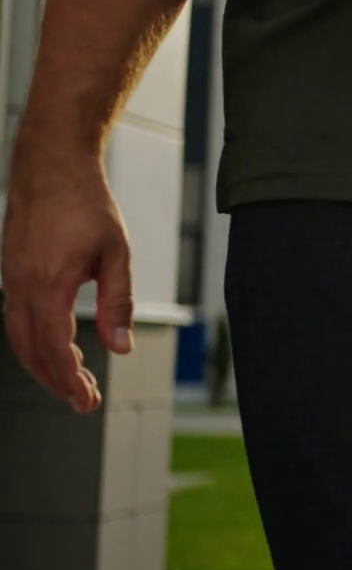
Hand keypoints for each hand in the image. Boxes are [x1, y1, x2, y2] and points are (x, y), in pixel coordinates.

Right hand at [2, 149, 134, 412]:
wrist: (51, 168)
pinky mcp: (11, 274)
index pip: (55, 349)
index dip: (71, 381)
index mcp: (49, 284)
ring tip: (74, 382)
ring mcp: (11, 280)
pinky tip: (56, 349)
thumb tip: (121, 347)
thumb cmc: (87, 205)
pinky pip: (16, 320)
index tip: (88, 401)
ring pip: (19, 339)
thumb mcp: (117, 254)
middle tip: (85, 401)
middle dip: (58, 382)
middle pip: (32, 352)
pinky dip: (34, 342)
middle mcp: (22, 286)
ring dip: (44, 365)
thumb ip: (118, 303)